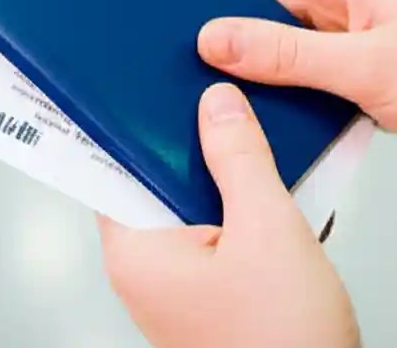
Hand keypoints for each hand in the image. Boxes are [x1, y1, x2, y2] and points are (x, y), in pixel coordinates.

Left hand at [98, 83, 358, 347]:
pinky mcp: (210, 291)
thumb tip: (217, 103)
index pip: (111, 162)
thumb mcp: (269, 228)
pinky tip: (278, 185)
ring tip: (260, 135)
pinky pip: (218, 229)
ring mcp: (178, 282)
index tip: (138, 75)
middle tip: (218, 93)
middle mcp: (146, 267)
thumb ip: (241, 157)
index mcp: (137, 250)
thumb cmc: (285, 341)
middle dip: (193, 138)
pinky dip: (244, 206)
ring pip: (193, 201)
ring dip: (227, 173)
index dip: (130, 116)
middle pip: (156, 175)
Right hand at [200, 0, 396, 180]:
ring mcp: (359, 35)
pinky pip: (307, 72)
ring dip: (252, 57)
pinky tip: (248, 110)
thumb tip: (211, 37)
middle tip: (162, 39)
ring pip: (285, 37)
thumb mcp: (366, 67)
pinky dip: (281, 87)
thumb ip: (285, 52)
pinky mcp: (368, 75)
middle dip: (221, 14)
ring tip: (193, 79)